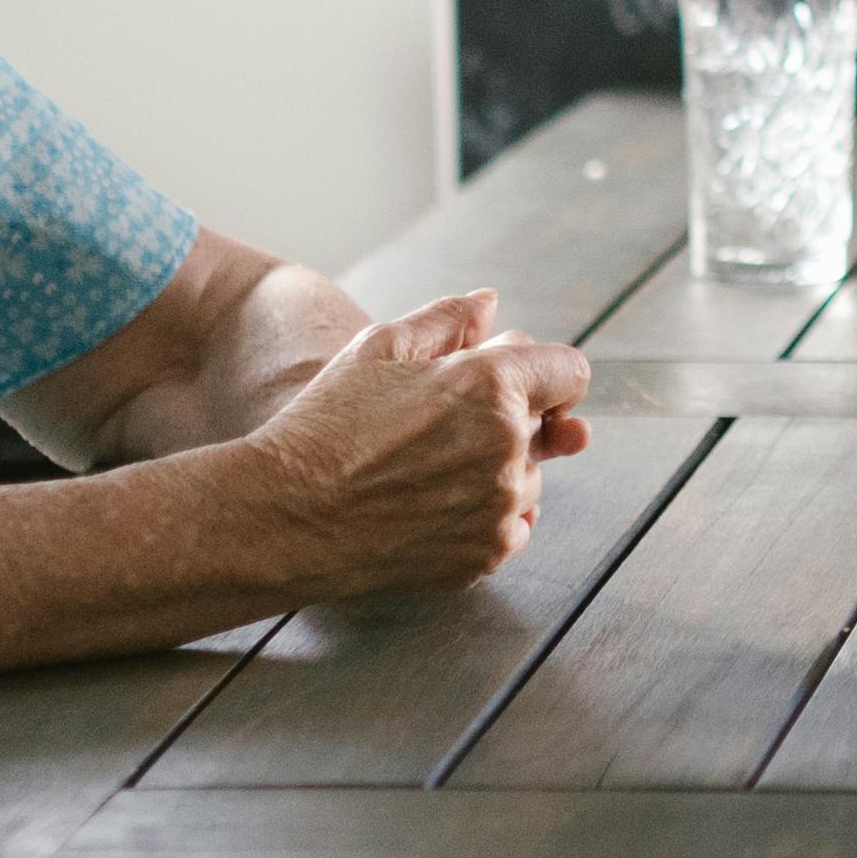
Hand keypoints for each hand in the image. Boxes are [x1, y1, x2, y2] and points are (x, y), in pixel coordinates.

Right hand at [232, 291, 590, 600]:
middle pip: (547, 425)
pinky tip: (434, 503)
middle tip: (446, 423)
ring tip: (426, 466)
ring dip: (499, 468)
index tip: (517, 379)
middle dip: (513, 416)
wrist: (285, 516)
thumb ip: (446, 319)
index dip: (544, 370)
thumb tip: (489, 303)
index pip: (571, 372)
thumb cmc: (325, 424)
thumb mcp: (377, 348)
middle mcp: (509, 447)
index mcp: (492, 385)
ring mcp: (501, 507)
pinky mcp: (486, 554)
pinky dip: (488, 515)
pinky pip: (513, 527)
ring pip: (529, 478)